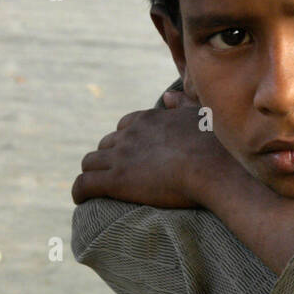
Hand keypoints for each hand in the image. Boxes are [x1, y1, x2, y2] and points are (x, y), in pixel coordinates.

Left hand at [71, 104, 226, 207]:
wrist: (213, 168)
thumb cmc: (215, 147)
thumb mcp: (199, 115)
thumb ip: (182, 103)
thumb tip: (167, 95)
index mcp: (149, 119)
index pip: (125, 126)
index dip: (125, 142)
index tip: (131, 156)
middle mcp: (130, 134)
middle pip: (106, 144)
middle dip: (108, 158)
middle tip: (115, 175)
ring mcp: (121, 157)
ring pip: (90, 162)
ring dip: (92, 173)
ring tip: (96, 188)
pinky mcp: (116, 180)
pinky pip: (84, 184)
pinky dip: (78, 191)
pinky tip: (80, 199)